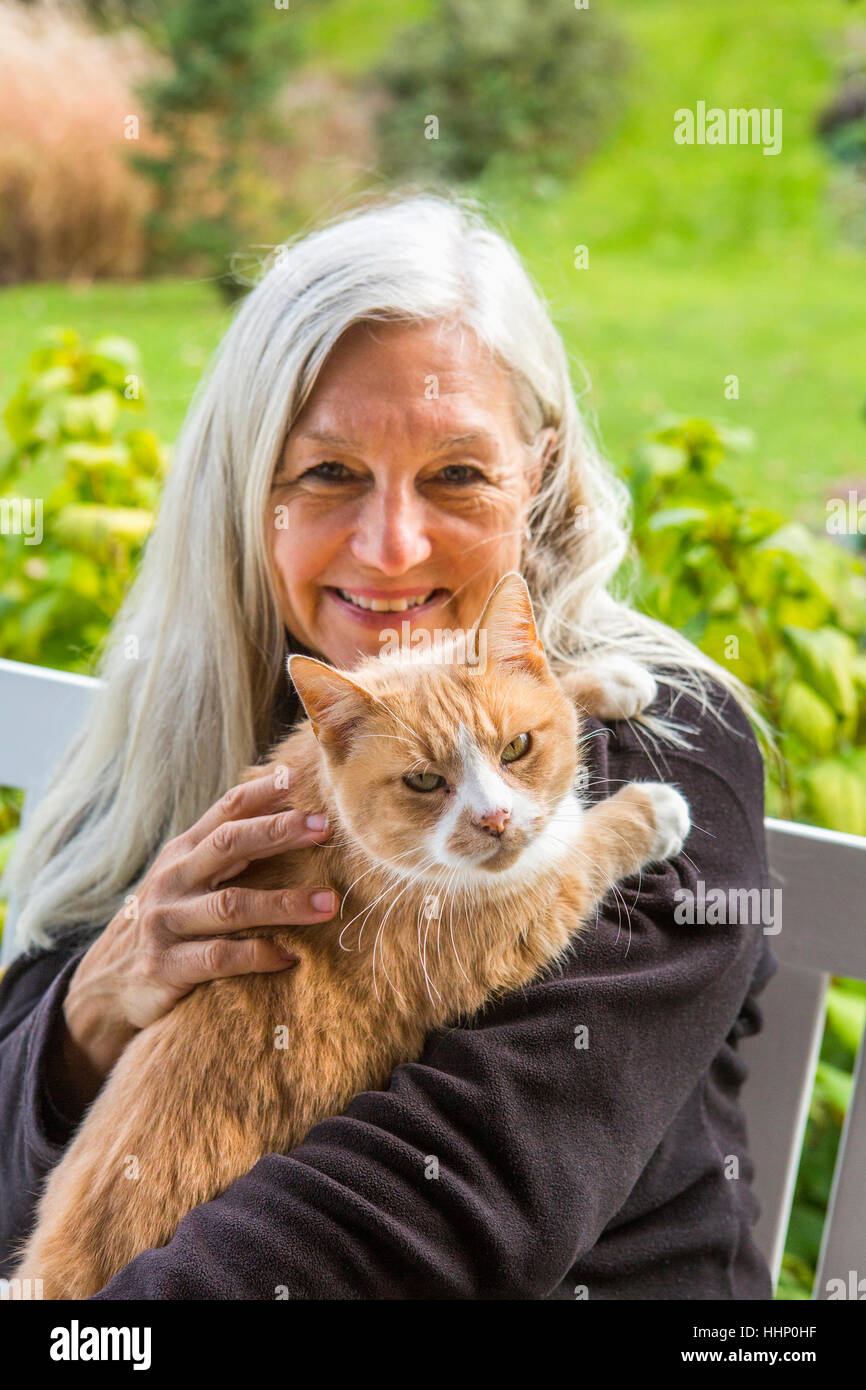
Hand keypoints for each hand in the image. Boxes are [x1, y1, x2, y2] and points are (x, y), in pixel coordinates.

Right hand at [56, 769, 334, 1106]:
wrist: (105, 984)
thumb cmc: (167, 922)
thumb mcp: (187, 879)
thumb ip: (227, 850)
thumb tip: (291, 812)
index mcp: (183, 851)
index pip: (226, 809)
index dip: (264, 792)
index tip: (303, 780)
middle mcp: (173, 879)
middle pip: (229, 844)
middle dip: (279, 832)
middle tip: (326, 828)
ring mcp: (167, 922)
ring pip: (232, 905)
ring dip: (284, 903)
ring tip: (328, 903)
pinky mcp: (167, 966)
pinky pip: (221, 958)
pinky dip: (259, 955)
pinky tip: (291, 957)